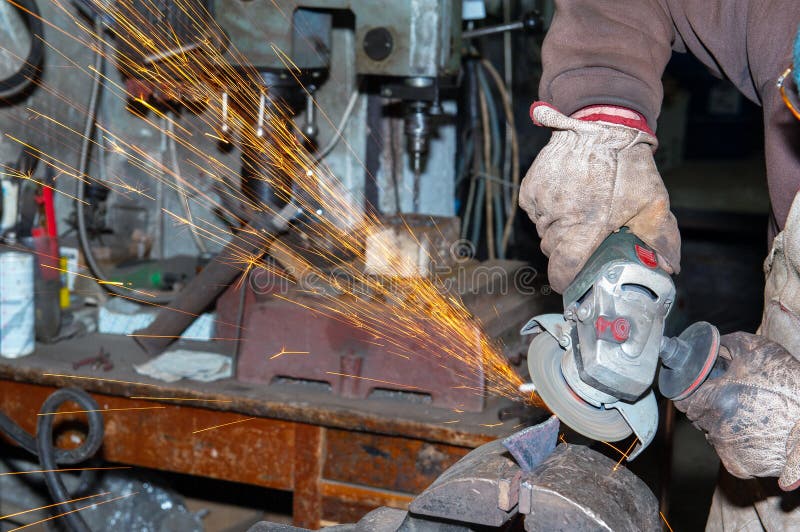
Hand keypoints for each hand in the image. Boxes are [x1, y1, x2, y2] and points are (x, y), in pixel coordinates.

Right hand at [519, 103, 680, 292]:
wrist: (600, 125)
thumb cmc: (627, 164)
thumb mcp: (652, 201)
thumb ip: (661, 239)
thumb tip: (670, 269)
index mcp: (586, 225)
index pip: (563, 268)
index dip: (566, 279)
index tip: (571, 281)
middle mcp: (558, 217)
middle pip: (553, 252)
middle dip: (568, 250)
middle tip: (587, 235)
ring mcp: (540, 203)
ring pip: (544, 233)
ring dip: (559, 230)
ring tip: (580, 209)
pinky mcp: (529, 190)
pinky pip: (535, 214)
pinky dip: (547, 212)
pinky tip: (566, 197)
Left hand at [674, 332, 799, 490]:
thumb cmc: (791, 386)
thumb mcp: (761, 352)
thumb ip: (728, 343)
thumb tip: (710, 344)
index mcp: (717, 401)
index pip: (683, 399)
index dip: (691, 392)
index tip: (700, 390)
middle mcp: (718, 429)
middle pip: (697, 416)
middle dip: (707, 406)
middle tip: (730, 399)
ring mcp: (727, 450)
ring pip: (710, 433)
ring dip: (720, 425)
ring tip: (746, 415)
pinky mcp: (738, 466)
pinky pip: (725, 451)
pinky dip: (734, 443)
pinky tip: (753, 432)